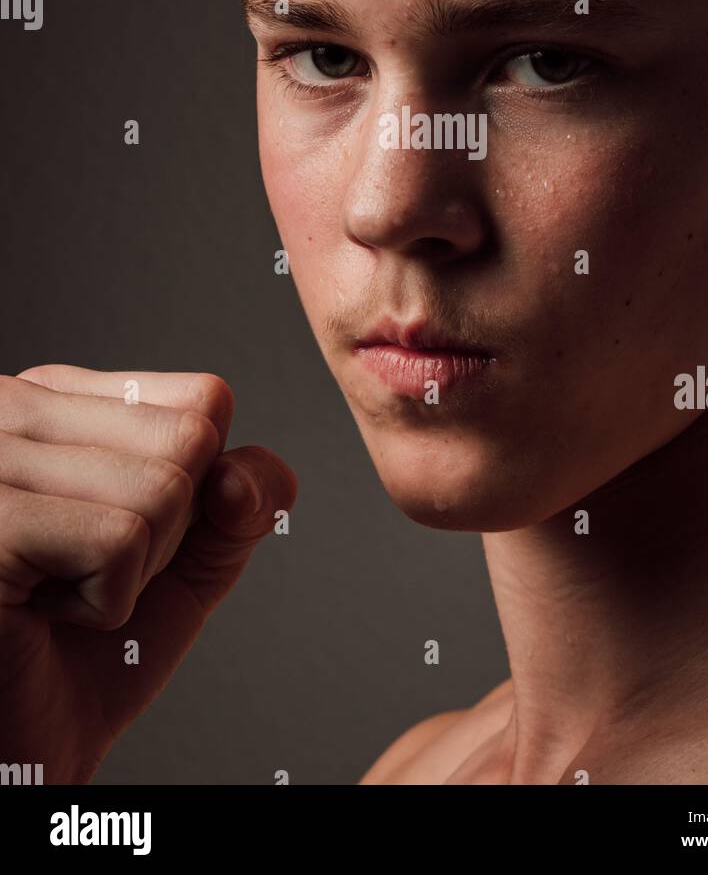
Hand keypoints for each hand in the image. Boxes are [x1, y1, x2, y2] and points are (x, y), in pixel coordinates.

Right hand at [0, 365, 296, 782]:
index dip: (198, 488)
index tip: (119, 537)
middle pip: (192, 438)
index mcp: (57, 397)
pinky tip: (37, 613)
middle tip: (83, 574)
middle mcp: (14, 406)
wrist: (10, 753)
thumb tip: (241, 477)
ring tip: (57, 592)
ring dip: (133, 574)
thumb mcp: (188, 562)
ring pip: (165, 489)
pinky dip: (104, 605)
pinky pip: (121, 540)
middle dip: (168, 534)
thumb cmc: (77, 654)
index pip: (205, 400)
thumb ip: (243, 500)